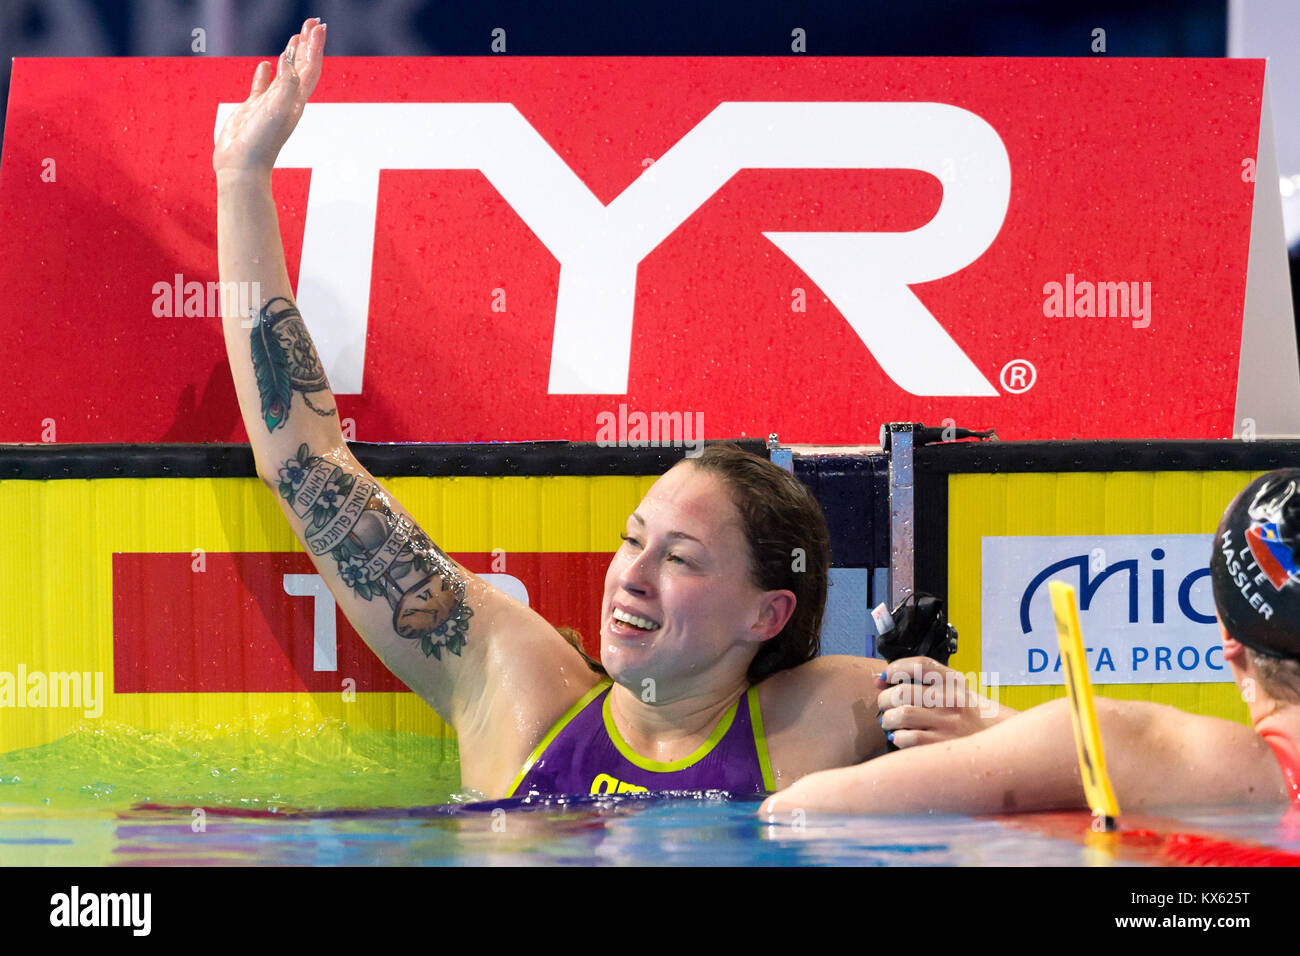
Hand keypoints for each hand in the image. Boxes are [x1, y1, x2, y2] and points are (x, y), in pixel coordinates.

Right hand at [213, 18, 326, 176]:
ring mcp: (270, 105)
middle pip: (302, 67)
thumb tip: (291, 57)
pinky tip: (264, 65)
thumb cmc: (261, 141)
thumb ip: (286, 82)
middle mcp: (287, 101)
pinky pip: (262, 87)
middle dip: (308, 45)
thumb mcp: (277, 108)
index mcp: (296, 100)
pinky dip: (265, 74)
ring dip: (290, 55)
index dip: (315, 47)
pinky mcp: (253, 110)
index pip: (310, 68)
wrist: (242, 166)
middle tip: (311, 22)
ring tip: (295, 38)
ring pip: (284, 74)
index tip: (318, 25)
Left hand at [876, 655, 1014, 747]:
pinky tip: (900, 737)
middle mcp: (952, 699)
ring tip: (890, 722)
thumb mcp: (951, 691)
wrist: (994, 743)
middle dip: (884, 699)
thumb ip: (919, 682)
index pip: (920, 664)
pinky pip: (907, 738)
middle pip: (902, 692)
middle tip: (885, 705)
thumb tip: (877, 679)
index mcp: (954, 681)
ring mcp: (949, 723)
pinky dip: (897, 737)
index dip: (895, 667)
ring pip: (901, 715)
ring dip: (887, 719)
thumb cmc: (965, 715)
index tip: (885, 677)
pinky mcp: (943, 745)